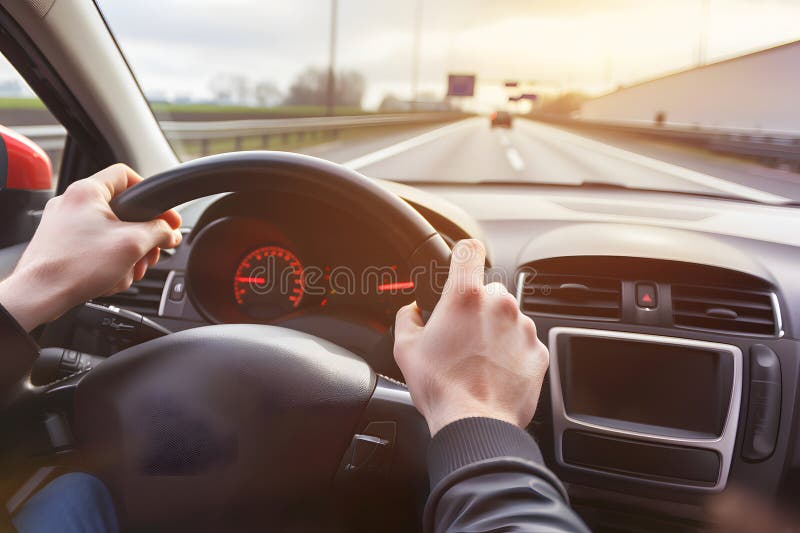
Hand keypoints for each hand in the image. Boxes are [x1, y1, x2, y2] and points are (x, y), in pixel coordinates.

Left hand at [0, 164, 181, 330]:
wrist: (40, 294)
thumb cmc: (76, 265)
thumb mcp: (133, 244)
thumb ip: (159, 233)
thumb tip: (171, 233)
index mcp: (87, 191)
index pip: (127, 175)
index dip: (150, 193)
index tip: (164, 215)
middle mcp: (72, 203)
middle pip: (123, 211)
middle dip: (142, 235)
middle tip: (152, 250)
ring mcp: (64, 224)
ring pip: (111, 232)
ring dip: (127, 253)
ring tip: (129, 270)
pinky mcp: (61, 244)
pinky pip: (96, 246)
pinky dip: (109, 261)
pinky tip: (112, 277)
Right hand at [393, 239, 548, 435]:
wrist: (475, 424)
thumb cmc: (441, 388)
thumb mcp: (406, 349)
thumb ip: (407, 318)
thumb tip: (412, 311)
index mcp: (465, 297)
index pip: (469, 250)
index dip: (463, 255)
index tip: (461, 263)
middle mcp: (500, 305)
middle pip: (488, 291)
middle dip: (476, 308)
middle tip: (461, 337)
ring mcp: (523, 328)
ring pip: (508, 317)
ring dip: (495, 331)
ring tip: (477, 360)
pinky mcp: (538, 351)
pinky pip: (523, 342)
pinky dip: (511, 352)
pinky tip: (494, 372)